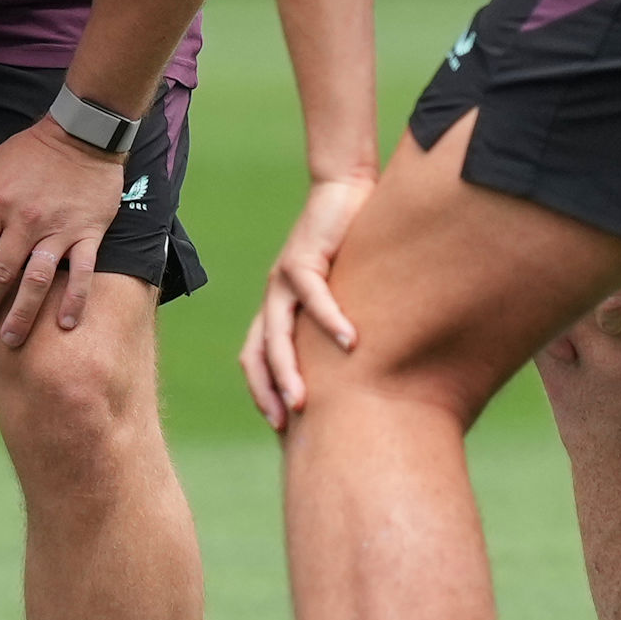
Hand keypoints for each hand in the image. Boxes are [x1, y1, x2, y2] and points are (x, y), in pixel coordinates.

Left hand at [0, 119, 125, 347]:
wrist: (81, 135)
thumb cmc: (29, 151)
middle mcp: (23, 221)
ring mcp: (57, 230)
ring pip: (35, 281)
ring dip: (20, 314)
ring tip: (9, 339)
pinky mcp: (88, 234)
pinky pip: (81, 272)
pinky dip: (74, 300)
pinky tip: (65, 324)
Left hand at [240, 170, 372, 425]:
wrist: (342, 191)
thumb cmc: (350, 247)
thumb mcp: (344, 293)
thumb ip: (342, 325)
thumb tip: (364, 367)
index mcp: (278, 310)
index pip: (257, 359)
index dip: (263, 392)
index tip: (280, 428)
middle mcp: (273, 298)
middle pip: (259, 353)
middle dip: (269, 391)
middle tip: (286, 425)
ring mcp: (282, 278)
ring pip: (276, 332)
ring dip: (289, 369)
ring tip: (306, 401)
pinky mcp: (301, 257)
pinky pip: (312, 295)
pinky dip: (330, 320)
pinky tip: (350, 343)